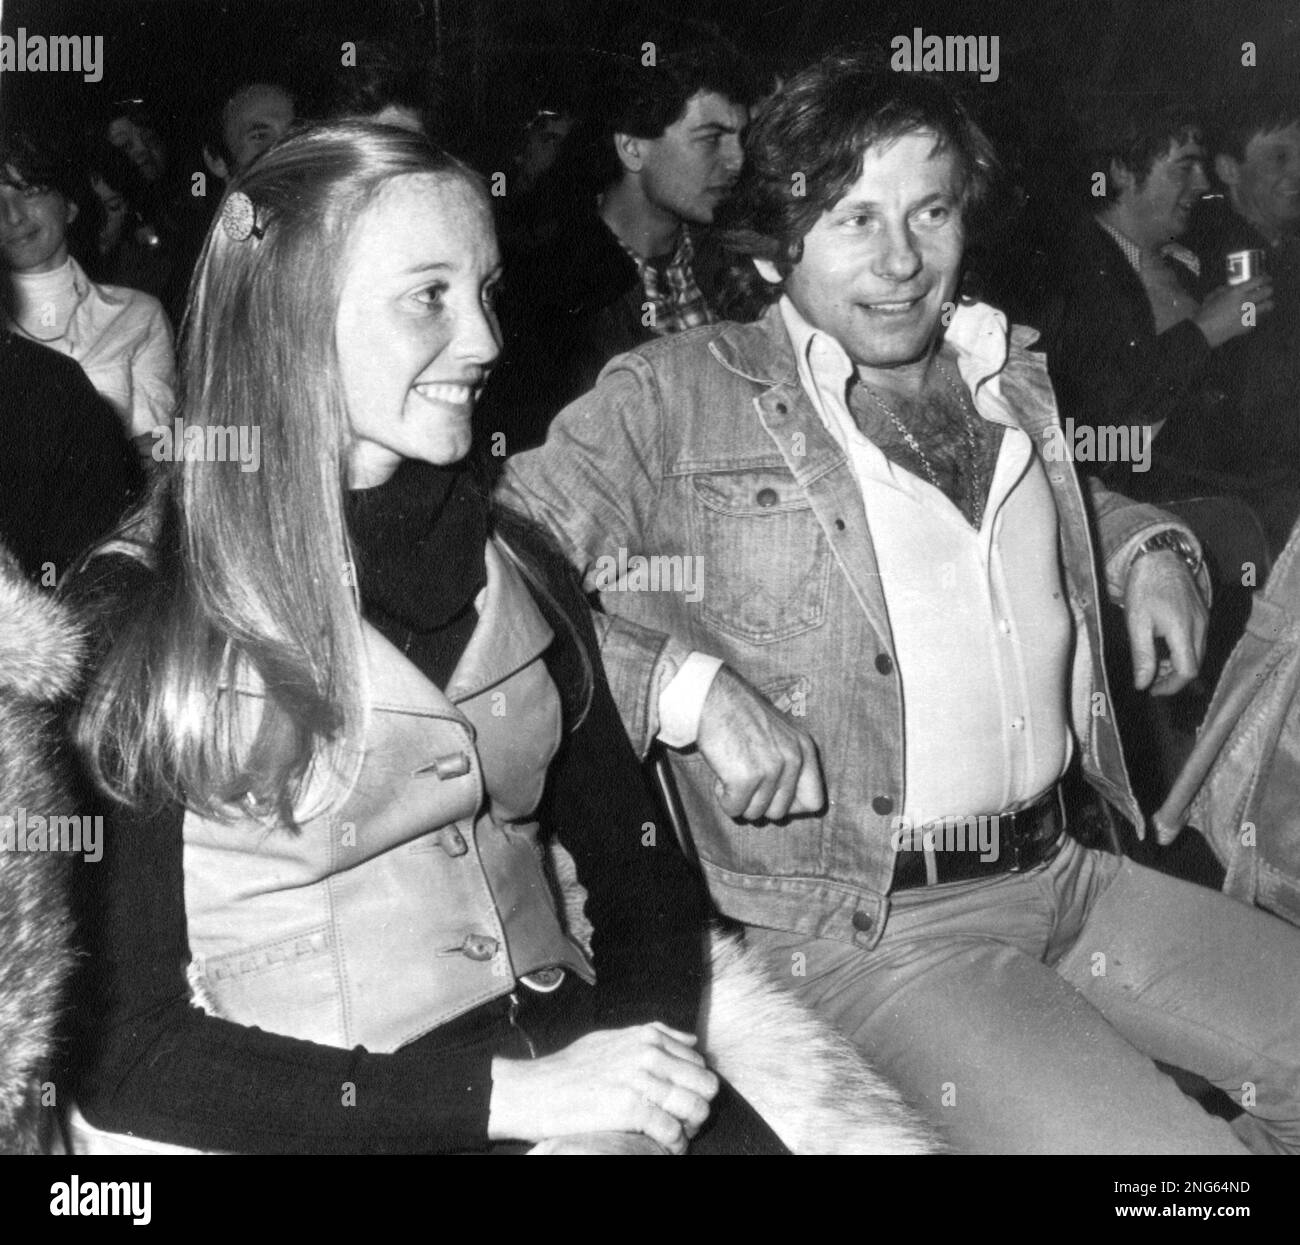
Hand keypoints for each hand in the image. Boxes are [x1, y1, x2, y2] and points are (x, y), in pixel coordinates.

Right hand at [488, 1022, 718, 1153]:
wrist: (533, 1091)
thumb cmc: (569, 1069)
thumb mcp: (612, 1038)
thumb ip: (654, 1035)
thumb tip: (691, 1039)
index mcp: (647, 1036)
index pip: (698, 1062)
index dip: (694, 1087)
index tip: (680, 1104)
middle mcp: (648, 1053)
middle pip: (705, 1085)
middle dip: (698, 1108)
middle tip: (681, 1123)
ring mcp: (640, 1079)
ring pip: (696, 1108)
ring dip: (689, 1129)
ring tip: (673, 1138)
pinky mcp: (630, 1108)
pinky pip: (672, 1131)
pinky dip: (673, 1145)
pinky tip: (662, 1149)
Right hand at [695, 665, 824, 820]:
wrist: (712, 697)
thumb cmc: (739, 715)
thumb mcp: (778, 735)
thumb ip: (790, 765)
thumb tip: (789, 806)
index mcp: (805, 749)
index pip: (814, 802)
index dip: (790, 805)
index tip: (770, 794)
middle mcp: (793, 759)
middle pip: (780, 813)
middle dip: (757, 803)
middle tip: (743, 779)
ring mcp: (771, 769)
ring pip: (755, 814)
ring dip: (738, 799)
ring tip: (731, 771)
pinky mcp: (746, 777)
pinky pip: (734, 809)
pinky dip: (723, 798)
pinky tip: (721, 774)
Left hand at [1124, 550, 1206, 695]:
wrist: (1159, 557)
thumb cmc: (1145, 587)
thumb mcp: (1137, 623)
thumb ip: (1143, 655)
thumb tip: (1142, 683)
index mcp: (1184, 630)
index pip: (1187, 671)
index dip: (1170, 686)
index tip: (1151, 689)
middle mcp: (1200, 627)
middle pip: (1194, 665)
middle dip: (1172, 677)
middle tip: (1149, 678)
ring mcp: (1204, 620)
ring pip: (1196, 654)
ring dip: (1177, 664)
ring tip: (1153, 663)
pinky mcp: (1202, 614)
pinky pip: (1197, 641)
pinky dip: (1182, 651)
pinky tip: (1163, 646)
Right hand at [1194, 276, 1272, 348]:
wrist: (1203, 332)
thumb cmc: (1205, 314)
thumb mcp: (1212, 296)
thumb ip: (1225, 289)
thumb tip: (1233, 287)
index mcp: (1236, 292)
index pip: (1259, 280)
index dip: (1265, 278)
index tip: (1266, 279)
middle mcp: (1245, 302)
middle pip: (1268, 291)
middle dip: (1268, 290)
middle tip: (1265, 291)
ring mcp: (1248, 314)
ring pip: (1268, 306)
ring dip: (1266, 303)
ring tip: (1262, 304)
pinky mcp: (1249, 326)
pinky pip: (1259, 318)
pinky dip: (1257, 316)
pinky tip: (1250, 317)